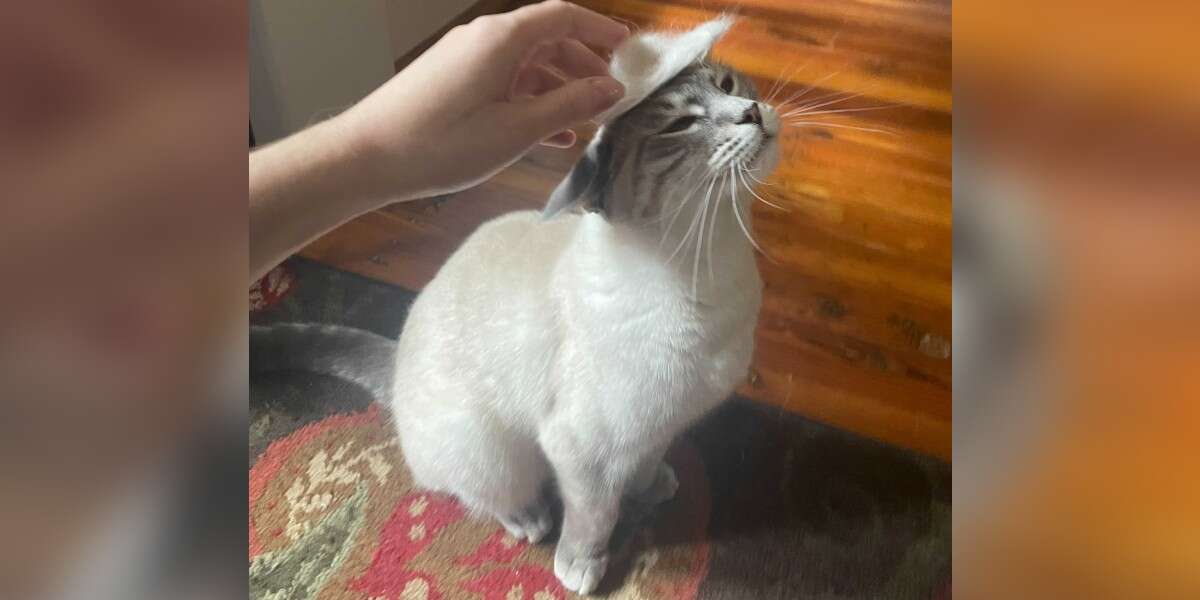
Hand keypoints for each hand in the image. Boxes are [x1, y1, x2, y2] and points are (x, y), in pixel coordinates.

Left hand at [334, 0, 628, 205]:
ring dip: (558, 86)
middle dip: (582, 63)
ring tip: (585, 120)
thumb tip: (612, 89)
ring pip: (525, 63)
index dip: (599, 30)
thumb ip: (569, 105)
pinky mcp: (451, 81)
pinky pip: (503, 80)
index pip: (563, 16)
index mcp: (502, 39)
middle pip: (546, 38)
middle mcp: (483, 39)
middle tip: (611, 94)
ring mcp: (464, 59)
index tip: (628, 48)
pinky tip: (549, 134)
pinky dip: (530, 99)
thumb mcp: (516, 129)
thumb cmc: (441, 143)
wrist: (367, 157)